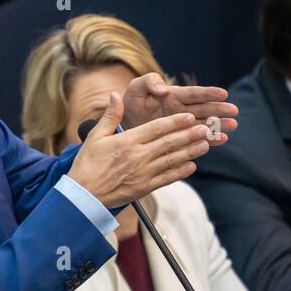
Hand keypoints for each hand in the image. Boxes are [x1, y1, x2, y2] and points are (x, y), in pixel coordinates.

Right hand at [68, 92, 214, 206]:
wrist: (83, 195)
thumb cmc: (87, 164)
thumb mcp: (95, 136)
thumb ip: (110, 116)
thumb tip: (115, 95)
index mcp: (127, 141)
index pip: (157, 128)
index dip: (175, 122)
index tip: (189, 116)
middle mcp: (138, 157)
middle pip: (169, 143)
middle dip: (189, 134)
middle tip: (206, 128)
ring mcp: (143, 173)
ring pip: (172, 160)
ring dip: (190, 151)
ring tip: (205, 144)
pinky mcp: (144, 187)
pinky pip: (167, 178)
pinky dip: (181, 172)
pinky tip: (191, 166)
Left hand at [121, 72, 237, 141]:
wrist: (124, 125)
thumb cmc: (131, 104)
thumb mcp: (135, 89)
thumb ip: (148, 82)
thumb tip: (162, 89)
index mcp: (173, 95)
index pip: (192, 94)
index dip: (207, 93)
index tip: (223, 93)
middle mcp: (182, 109)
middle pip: (204, 108)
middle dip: (219, 109)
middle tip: (234, 111)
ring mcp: (183, 124)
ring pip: (205, 122)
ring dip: (219, 124)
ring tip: (233, 126)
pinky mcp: (181, 137)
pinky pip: (197, 137)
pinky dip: (210, 138)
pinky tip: (222, 139)